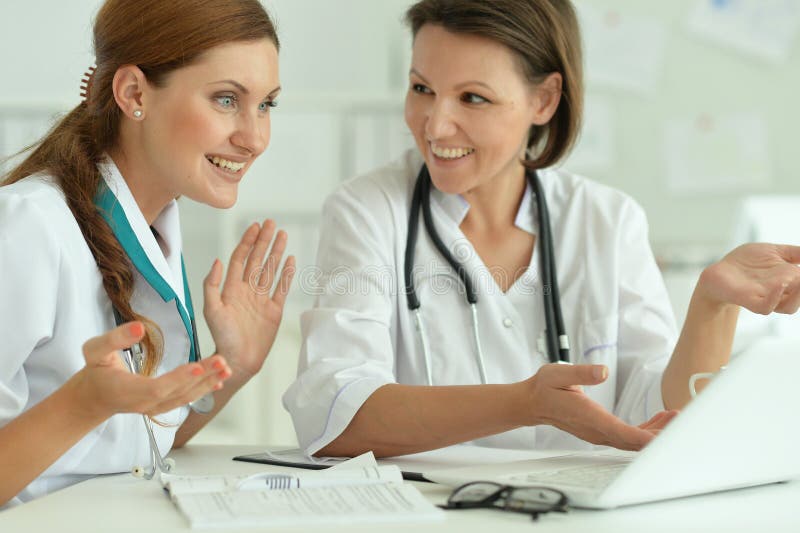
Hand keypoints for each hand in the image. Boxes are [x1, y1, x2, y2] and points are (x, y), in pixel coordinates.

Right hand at [74, 322, 231, 419]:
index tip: (196, 365)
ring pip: (185, 397)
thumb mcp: (94, 350)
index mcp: (129, 391)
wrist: (93, 398)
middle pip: (178, 392)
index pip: (157, 387)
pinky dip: (203, 389)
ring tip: (226, 369)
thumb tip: (138, 328)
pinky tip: (218, 381)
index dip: (178, 378)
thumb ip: (115, 339)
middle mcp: (145, 403)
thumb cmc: (95, 372)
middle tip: (221, 361)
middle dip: (202, 377)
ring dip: (207, 383)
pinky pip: (185, 399)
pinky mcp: (162, 406)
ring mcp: (155, 407)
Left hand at [203, 220, 295, 378]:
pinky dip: (286, 273)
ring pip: (270, 270)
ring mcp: (261, 300)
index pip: (240, 259)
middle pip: (257, 260)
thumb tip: (218, 260)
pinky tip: (290, 259)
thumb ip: (212, 285)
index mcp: (231, 289)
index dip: (247, 242)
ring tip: (283, 234)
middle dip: (264, 241)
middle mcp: (247, 291)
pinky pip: (281, 288)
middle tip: (271, 223)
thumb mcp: (211, 310)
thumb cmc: (222, 338)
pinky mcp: (274, 310)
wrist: (238, 361)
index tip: (254, 227)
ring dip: (276, 252)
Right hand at [523, 364, 677, 450]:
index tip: (664, 439)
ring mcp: (599, 434)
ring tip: (674, 419)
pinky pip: (628, 436)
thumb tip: (601, 372)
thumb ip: (581, 373)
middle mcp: (596, 431)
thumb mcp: (559, 373)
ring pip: (632, 441)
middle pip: (633, 442)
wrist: (533, 402)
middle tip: (682, 423)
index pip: (622, 433)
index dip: (644, 438)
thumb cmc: (545, 388)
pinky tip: (658, 421)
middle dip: (658, 436)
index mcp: (589, 417)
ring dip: (655, 434)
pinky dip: (645, 431)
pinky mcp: (602, 431)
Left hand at [698, 243, 799, 313]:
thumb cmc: (746, 263)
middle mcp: (781, 294)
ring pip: (789, 307)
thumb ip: (796, 253)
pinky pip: (765, 307)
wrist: (718, 272)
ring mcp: (765, 299)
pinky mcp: (749, 301)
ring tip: (798, 276)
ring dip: (798, 294)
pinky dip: (775, 297)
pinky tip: (780, 283)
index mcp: (790, 283)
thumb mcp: (775, 252)